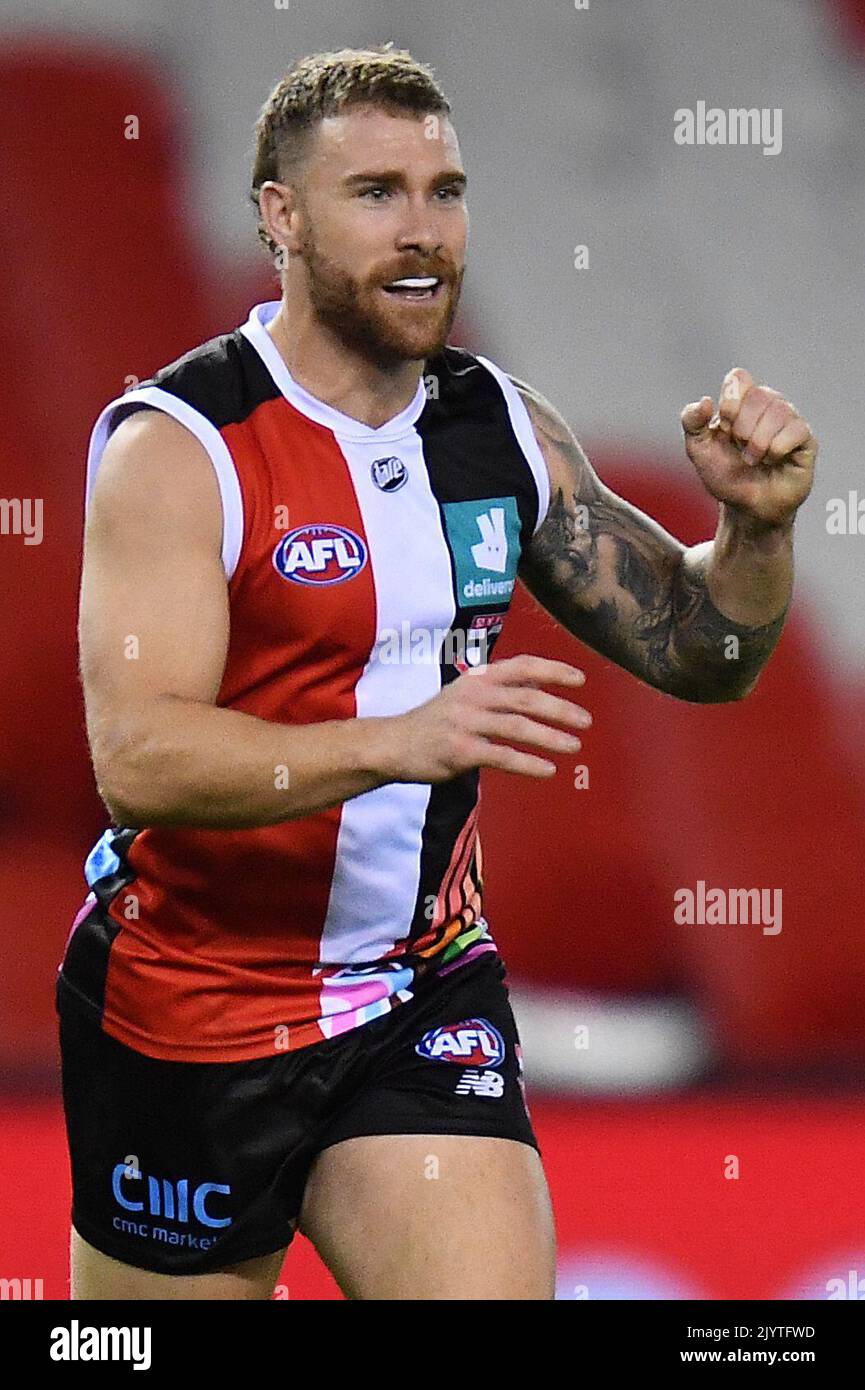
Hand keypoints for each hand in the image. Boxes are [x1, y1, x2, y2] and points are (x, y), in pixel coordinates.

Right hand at [388, 654, 590, 781]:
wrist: (395, 744)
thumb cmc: (437, 721)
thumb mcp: (465, 694)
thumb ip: (499, 690)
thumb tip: (541, 687)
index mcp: (478, 678)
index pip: (523, 666)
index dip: (554, 670)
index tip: (581, 680)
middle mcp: (473, 696)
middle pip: (526, 698)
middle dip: (561, 709)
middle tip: (587, 721)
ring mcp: (466, 723)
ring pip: (518, 727)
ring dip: (551, 737)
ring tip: (574, 746)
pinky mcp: (461, 751)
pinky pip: (502, 756)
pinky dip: (528, 763)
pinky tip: (548, 770)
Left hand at [680, 368, 816, 528]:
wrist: (746, 508)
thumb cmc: (726, 476)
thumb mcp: (699, 450)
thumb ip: (692, 422)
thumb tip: (705, 401)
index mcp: (741, 402)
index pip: (739, 378)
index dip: (731, 400)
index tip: (725, 426)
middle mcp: (767, 406)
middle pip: (759, 395)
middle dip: (743, 428)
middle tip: (740, 449)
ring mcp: (789, 420)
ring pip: (779, 410)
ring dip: (759, 442)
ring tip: (754, 459)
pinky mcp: (806, 439)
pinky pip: (795, 430)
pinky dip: (777, 449)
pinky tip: (773, 460)